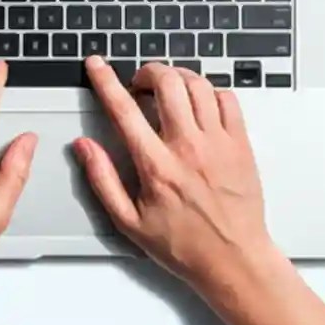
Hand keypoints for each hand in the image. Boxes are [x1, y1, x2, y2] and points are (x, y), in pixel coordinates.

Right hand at [75, 57, 272, 285]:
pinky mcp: (241, 144)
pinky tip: (200, 103)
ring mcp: (218, 142)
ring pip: (197, 84)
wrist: (233, 259)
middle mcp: (188, 147)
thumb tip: (84, 147)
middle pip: (167, 82)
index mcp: (156, 166)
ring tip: (169, 88)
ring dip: (178, 77)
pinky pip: (227, 99)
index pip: (124, 109)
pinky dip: (210, 91)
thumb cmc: (184, 245)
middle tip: (140, 82)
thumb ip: (103, 179)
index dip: (105, 81)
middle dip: (147, 72)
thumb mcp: (129, 222)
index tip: (97, 65)